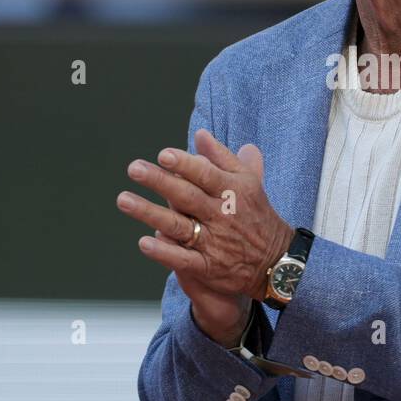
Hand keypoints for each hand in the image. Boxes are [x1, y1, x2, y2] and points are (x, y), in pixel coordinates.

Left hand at [117, 130, 295, 342]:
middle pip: (187, 196)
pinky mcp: (208, 266)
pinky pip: (183, 260)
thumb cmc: (256, 214)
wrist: (276, 261)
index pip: (205, 174)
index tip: (163, 155)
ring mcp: (214, 242)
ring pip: (178, 226)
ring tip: (124, 200)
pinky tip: (145, 242)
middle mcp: (222, 215)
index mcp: (232, 191)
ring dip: (150, 213)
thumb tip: (200, 134)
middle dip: (159, 182)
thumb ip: (222, 157)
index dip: (184, 164)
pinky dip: (165, 252)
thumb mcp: (248, 182)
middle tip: (134, 168)